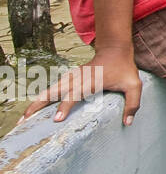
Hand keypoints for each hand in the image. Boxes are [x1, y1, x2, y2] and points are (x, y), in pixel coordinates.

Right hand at [23, 48, 141, 125]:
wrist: (115, 50)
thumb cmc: (125, 69)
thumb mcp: (134, 85)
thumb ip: (133, 104)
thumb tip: (128, 123)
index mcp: (90, 82)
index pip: (75, 95)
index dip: (65, 106)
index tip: (56, 119)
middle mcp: (77, 79)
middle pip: (53, 92)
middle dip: (38, 106)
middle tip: (24, 121)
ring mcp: (71, 78)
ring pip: (49, 90)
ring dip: (35, 103)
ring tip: (23, 119)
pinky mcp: (69, 78)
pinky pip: (52, 88)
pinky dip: (42, 98)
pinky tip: (34, 108)